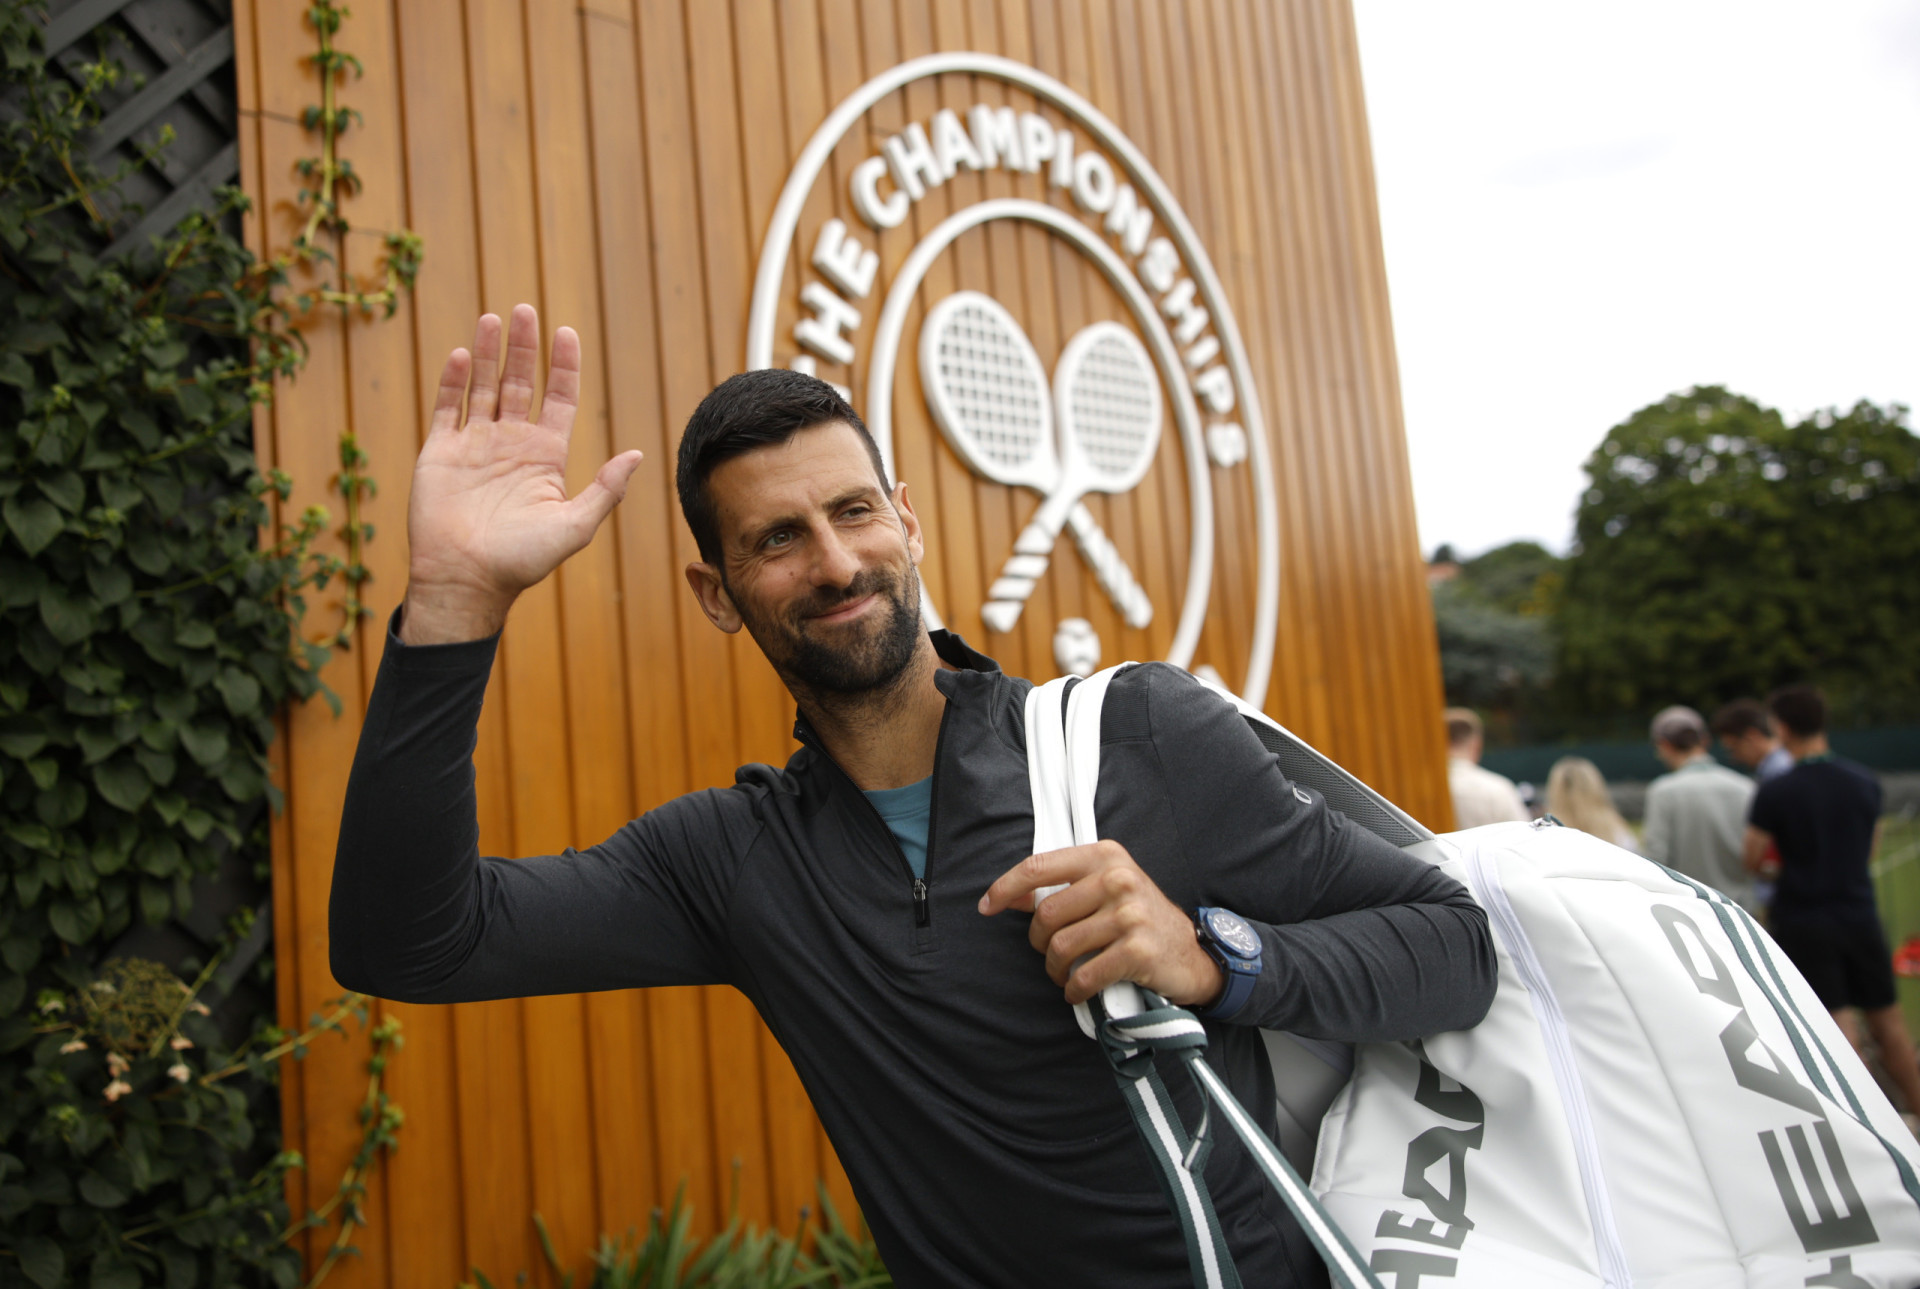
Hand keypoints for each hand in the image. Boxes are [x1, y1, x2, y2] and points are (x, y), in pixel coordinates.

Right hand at [401, 305, 644, 643]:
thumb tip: (637, 455)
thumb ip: (605, 489)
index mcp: (544, 456)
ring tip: (493, 317)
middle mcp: (511, 444)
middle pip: (521, 383)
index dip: (563, 366)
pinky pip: (448, 407)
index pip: (558, 399)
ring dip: (490, 353)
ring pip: (484, 387)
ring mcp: (475, 445)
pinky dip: (454, 380)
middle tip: (525, 309)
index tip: (566, 333)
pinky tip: (464, 354)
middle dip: (524, 347)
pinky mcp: (440, 452)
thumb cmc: (523, 559)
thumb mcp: (575, 525)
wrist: (467, 579)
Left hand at [978, 840, 1223, 1007]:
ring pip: (1061, 947)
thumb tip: (1010, 897)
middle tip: (1052, 954)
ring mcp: (1129, 914)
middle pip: (1046, 914)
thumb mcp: (1106, 888)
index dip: (1006, 888)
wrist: (1191, 953)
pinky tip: (1078, 991)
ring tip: (1065, 975)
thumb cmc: (1140, 920)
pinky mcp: (1137, 950)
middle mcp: (1118, 878)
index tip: (987, 906)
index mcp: (1105, 855)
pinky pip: (1084, 975)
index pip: (1039, 866)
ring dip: (1056, 970)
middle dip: (1039, 942)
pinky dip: (1074, 990)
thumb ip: (1063, 887)